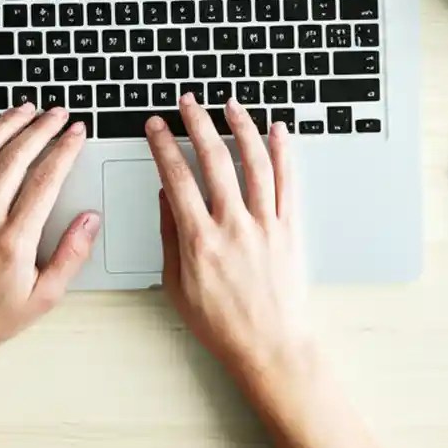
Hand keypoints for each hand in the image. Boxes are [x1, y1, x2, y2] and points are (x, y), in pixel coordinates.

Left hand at [0, 101, 99, 361]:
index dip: (64, 150)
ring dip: (5, 125)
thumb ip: (71, 256)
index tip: (77, 133)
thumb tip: (91, 219)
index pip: (45, 181)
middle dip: (40, 129)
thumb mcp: (44, 298)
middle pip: (14, 159)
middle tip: (59, 113)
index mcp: (13, 241)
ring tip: (26, 108)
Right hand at [146, 96, 386, 447]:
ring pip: (255, 163)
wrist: (270, 345)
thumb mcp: (177, 285)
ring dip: (242, 127)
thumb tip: (165, 195)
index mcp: (200, 241)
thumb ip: (170, 236)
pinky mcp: (290, 228)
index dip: (164, 146)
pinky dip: (283, 152)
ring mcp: (266, 225)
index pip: (176, 178)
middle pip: (214, 160)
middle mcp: (234, 226)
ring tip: (230, 105)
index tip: (156, 125)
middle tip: (188, 102)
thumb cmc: (222, 323)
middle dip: (198, 123)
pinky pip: (289, 182)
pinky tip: (276, 130)